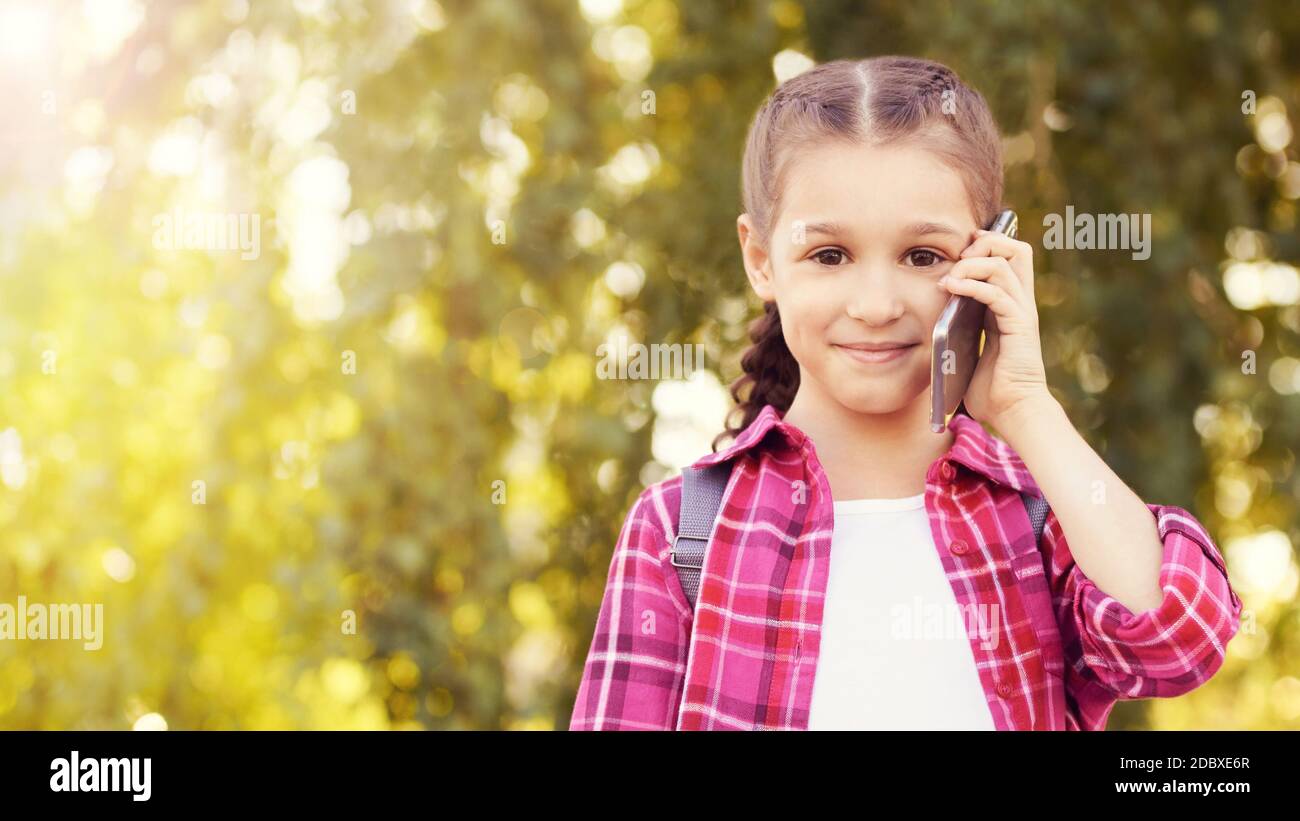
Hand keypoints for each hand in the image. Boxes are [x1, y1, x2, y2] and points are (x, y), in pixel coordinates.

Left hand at [939, 228, 1051, 429]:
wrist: (1013, 411)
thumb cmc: (991, 388)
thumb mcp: (968, 350)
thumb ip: (958, 329)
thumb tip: (925, 318)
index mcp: (1009, 305)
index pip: (1008, 256)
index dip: (986, 245)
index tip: (956, 251)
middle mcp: (1020, 303)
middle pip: (1017, 249)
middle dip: (986, 243)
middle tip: (959, 258)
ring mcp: (1021, 312)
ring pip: (1005, 263)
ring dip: (972, 264)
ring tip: (950, 277)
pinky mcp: (1019, 326)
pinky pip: (997, 293)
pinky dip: (972, 285)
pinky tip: (951, 289)